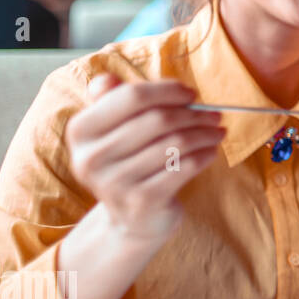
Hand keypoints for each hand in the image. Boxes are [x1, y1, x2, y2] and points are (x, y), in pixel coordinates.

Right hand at [65, 74, 224, 239]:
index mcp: (81, 131)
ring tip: (217, 131)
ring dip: (205, 133)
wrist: (130, 218)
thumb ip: (111, 100)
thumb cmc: (128, 161)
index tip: (190, 94)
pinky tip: (212, 151)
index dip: (167, 91)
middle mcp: (91, 157)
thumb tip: (109, 79)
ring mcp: (114, 183)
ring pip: (175, 143)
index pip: (131, 97)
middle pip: (157, 119)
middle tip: (214, 114)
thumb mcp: (112, 130)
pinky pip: (185, 167)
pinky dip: (205, 155)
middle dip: (193, 113)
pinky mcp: (141, 201)